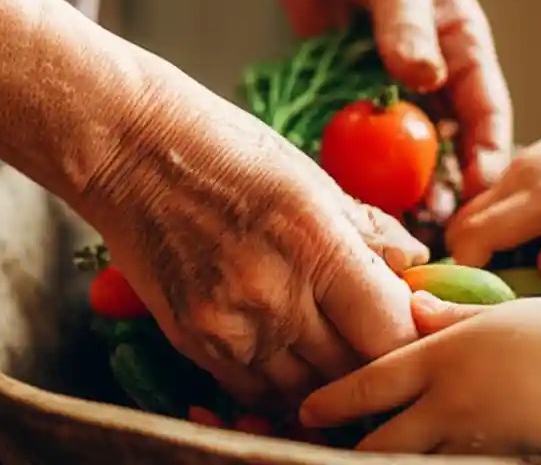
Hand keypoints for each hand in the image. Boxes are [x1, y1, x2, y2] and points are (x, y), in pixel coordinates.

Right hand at [81, 76, 427, 405]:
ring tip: (327, 349)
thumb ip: (366, 228)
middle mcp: (274, 294)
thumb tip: (413, 263)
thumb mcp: (307, 175)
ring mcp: (229, 325)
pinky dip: (275, 382)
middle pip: (353, 371)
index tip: (408, 324)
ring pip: (305, 392)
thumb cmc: (222, 147)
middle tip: (371, 341)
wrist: (126, 148)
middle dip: (370, 360)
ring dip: (323, 377)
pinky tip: (281, 354)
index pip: (393, 333)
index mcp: (316, 243)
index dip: (408, 335)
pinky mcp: (193, 340)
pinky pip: (253, 391)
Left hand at [266, 0, 511, 196]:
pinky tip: (349, 193)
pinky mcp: (350, 94)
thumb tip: (424, 77)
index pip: (486, 107)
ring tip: (397, 220)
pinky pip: (357, 136)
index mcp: (462, 45)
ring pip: (405, 148)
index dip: (489, 151)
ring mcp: (391, 88)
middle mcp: (434, 73)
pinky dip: (356, 165)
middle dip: (446, 183)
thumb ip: (408, 25)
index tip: (484, 190)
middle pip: (448, 140)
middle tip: (437, 223)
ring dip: (403, 184)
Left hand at [300, 295, 540, 458]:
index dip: (334, 400)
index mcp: (446, 356)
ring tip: (372, 451)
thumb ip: (456, 318)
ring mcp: (475, 439)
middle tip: (334, 444)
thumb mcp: (507, 316)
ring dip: (391, 456)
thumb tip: (414, 306)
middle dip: (355, 446)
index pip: (372, 383)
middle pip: (380, 441)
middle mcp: (450, 402)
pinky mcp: (499, 461)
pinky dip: (434, 460)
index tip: (307, 410)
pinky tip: (434, 453)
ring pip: (411, 459)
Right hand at [446, 73, 540, 277]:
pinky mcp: (520, 168)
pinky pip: (487, 204)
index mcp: (539, 193)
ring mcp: (514, 171)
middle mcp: (515, 180)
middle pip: (461, 228)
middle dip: (468, 264)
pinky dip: (490, 230)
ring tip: (517, 274)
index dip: (470, 273)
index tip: (493, 300)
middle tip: (503, 292)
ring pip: (470, 215)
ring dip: (479, 247)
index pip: (474, 236)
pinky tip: (526, 246)